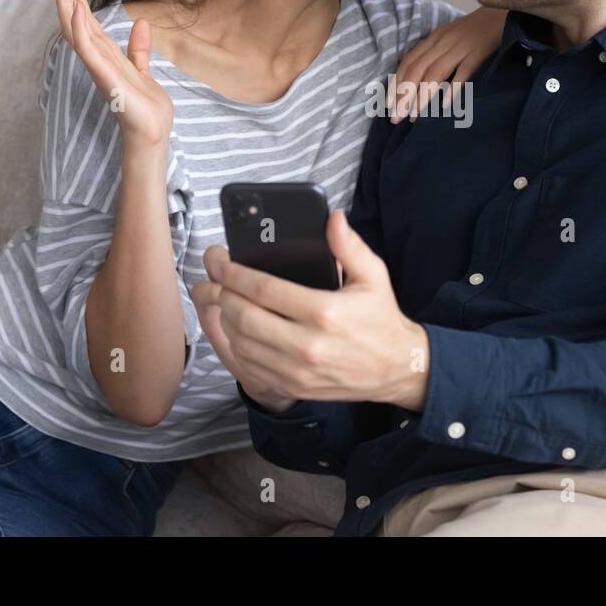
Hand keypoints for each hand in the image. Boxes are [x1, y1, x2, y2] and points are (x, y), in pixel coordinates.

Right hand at [49, 0, 173, 150]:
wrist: (152, 131)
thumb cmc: (144, 106)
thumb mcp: (141, 69)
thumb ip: (138, 48)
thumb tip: (140, 23)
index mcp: (104, 54)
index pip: (85, 20)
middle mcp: (96, 58)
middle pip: (75, 19)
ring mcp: (98, 67)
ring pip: (76, 30)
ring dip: (67, 3)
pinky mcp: (104, 77)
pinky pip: (88, 50)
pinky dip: (80, 28)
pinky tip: (76, 8)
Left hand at [198, 210, 430, 409]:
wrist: (396, 368)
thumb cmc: (380, 318)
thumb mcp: (373, 276)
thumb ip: (350, 246)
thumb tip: (333, 219)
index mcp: (325, 312)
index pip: (265, 290)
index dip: (234, 273)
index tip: (218, 261)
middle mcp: (308, 345)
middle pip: (244, 317)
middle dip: (220, 295)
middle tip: (210, 280)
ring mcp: (298, 371)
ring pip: (241, 343)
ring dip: (223, 319)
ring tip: (219, 301)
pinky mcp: (293, 387)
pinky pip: (249, 367)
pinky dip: (234, 346)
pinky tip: (233, 329)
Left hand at [390, 6, 505, 121]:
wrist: (502, 13)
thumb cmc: (476, 28)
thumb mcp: (450, 35)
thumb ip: (435, 51)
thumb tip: (418, 76)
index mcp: (434, 37)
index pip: (408, 61)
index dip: (396, 83)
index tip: (388, 104)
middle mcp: (443, 41)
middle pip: (418, 69)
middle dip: (404, 94)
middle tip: (396, 117)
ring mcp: (461, 47)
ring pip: (436, 72)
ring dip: (422, 95)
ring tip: (414, 115)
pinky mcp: (478, 52)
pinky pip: (463, 71)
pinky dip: (453, 88)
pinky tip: (445, 105)